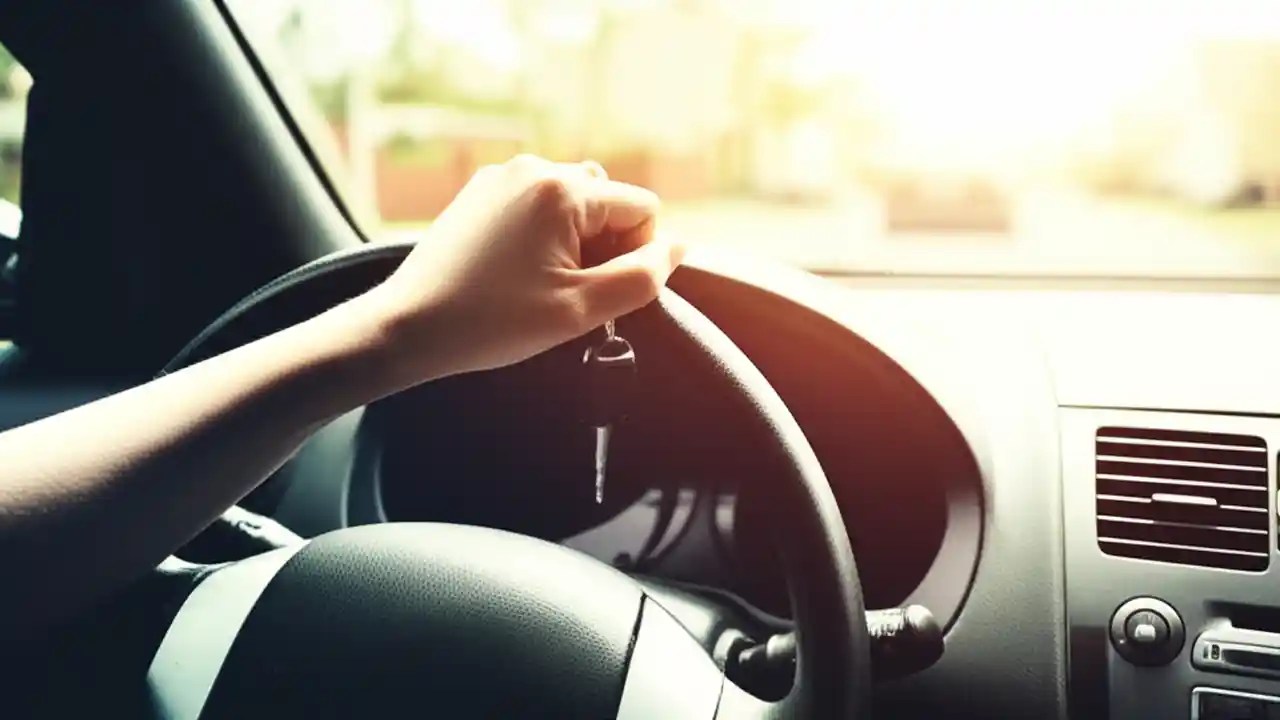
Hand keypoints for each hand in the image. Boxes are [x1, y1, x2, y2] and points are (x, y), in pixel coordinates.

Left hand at [364, 154, 683, 384]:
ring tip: (541, 283)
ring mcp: (503, 177)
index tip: (598, 292)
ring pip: (574, 202)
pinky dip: (543, 235)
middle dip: (605, 245)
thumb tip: (678, 248)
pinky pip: (537, 205)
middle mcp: (534, 169)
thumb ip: (643, 278)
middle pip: (608, 200)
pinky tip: (515, 273)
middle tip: (568, 291)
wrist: (409, 327)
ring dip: (575, 240)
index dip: (637, 257)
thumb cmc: (492, 322)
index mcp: (563, 190)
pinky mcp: (480, 193)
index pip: (642, 209)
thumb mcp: (581, 310)